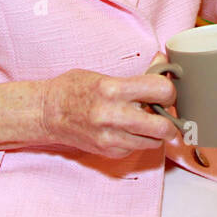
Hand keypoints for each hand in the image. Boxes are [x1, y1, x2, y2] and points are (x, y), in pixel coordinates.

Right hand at [41, 55, 180, 157]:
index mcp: (113, 89)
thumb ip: (136, 76)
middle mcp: (113, 115)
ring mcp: (110, 138)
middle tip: (165, 113)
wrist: (46, 113)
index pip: (161, 90)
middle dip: (170, 120)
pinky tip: (127, 130)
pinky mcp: (108, 151)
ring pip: (154, 142)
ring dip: (155, 133)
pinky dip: (138, 140)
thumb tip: (163, 65)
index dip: (169, 91)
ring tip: (144, 121)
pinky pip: (137, 148)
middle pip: (163, 126)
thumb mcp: (103, 75)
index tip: (166, 91)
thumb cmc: (73, 89)